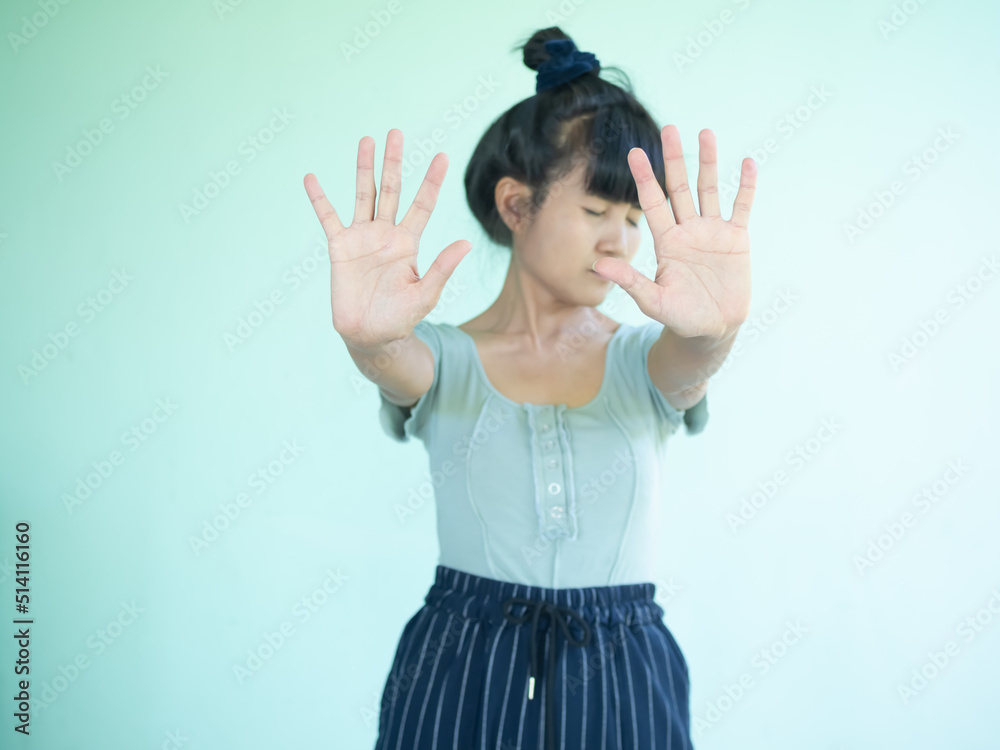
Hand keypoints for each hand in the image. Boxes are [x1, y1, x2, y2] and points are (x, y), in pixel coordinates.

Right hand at [303, 129, 470, 348]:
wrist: (370, 335)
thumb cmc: (401, 317)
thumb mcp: (425, 294)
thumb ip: (442, 268)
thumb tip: (466, 244)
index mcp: (409, 242)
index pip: (423, 204)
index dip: (432, 181)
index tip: (442, 156)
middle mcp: (386, 234)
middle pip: (392, 190)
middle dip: (394, 162)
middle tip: (395, 132)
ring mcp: (362, 238)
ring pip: (364, 195)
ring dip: (365, 168)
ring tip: (367, 140)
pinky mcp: (340, 247)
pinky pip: (328, 218)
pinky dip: (319, 199)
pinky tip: (311, 178)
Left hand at [593, 126, 755, 339]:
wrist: (711, 329)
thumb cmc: (678, 317)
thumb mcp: (652, 300)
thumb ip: (630, 281)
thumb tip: (598, 267)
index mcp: (666, 242)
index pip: (653, 202)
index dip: (645, 178)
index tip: (635, 152)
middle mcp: (687, 230)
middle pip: (680, 187)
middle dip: (675, 159)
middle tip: (670, 128)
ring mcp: (712, 232)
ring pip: (709, 189)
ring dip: (709, 162)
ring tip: (706, 132)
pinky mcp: (737, 239)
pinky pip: (742, 207)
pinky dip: (746, 186)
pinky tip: (748, 162)